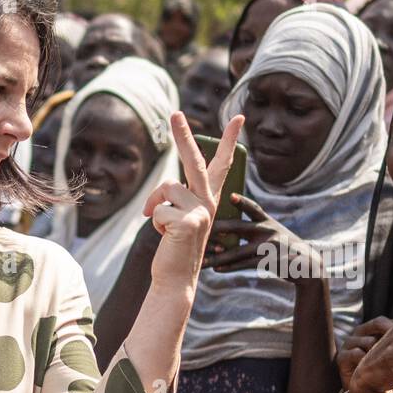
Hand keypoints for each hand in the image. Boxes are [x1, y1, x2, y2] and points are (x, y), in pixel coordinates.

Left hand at [143, 112, 243, 289]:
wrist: (177, 279)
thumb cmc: (176, 249)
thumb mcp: (179, 219)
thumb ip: (177, 199)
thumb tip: (164, 187)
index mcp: (208, 199)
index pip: (222, 164)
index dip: (230, 140)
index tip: (238, 118)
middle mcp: (208, 202)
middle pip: (194, 161)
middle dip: (183, 135)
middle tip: (175, 113)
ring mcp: (201, 212)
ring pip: (166, 189)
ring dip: (154, 207)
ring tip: (164, 228)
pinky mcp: (189, 222)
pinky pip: (157, 208)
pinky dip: (154, 222)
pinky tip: (165, 237)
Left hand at [202, 195, 320, 284]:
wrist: (307, 265)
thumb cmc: (285, 248)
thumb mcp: (275, 233)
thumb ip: (256, 229)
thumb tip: (228, 228)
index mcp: (268, 222)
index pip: (253, 209)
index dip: (242, 202)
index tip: (231, 196)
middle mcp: (268, 231)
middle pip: (239, 227)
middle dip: (218, 228)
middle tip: (201, 229)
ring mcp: (269, 246)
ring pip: (238, 251)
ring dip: (219, 256)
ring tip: (203, 260)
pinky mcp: (269, 261)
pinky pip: (245, 264)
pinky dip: (230, 267)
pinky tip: (217, 269)